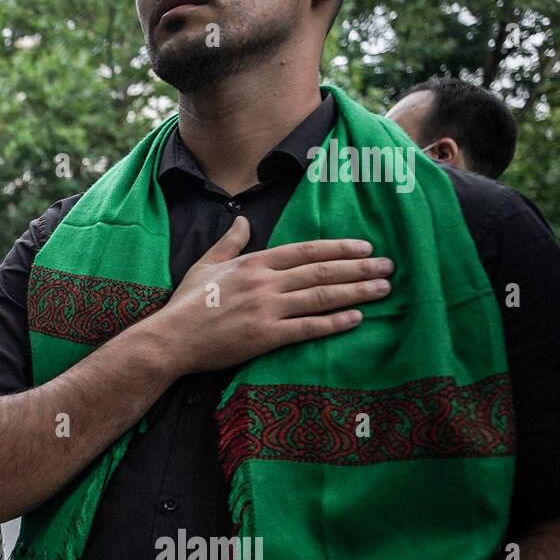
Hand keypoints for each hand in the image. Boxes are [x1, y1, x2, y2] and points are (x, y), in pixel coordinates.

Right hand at [152, 216, 393, 375]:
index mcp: (253, 263)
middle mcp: (265, 283)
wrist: (171, 339)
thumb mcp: (205, 265)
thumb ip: (230, 243)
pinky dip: (334, 322)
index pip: (305, 251)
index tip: (364, 247)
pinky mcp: (266, 336)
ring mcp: (267, 309)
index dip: (338, 248)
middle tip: (388, 266)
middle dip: (358, 268)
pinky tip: (356, 318)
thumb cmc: (186, 304)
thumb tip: (244, 220)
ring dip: (356, 291)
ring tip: (382, 289)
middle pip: (321, 271)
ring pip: (321, 296)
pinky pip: (308, 328)